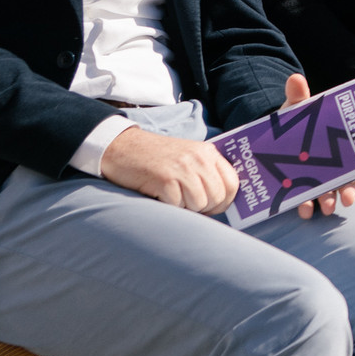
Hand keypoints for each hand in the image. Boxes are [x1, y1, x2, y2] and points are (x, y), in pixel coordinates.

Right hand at [101, 124, 240, 213]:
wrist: (122, 147)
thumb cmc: (156, 158)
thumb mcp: (188, 157)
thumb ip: (206, 172)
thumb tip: (222, 202)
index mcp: (208, 152)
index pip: (233, 183)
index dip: (225, 201)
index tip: (212, 206)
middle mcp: (199, 158)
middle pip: (217, 197)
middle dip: (204, 208)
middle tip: (187, 203)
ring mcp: (182, 168)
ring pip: (199, 204)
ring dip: (185, 207)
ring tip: (171, 195)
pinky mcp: (165, 179)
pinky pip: (177, 205)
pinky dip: (168, 206)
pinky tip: (159, 194)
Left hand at [285, 72, 354, 217]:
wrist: (271, 140)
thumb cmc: (294, 124)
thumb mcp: (298, 110)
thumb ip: (298, 96)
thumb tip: (295, 78)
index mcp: (342, 147)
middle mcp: (335, 167)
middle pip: (349, 181)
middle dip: (351, 191)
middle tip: (348, 199)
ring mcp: (320, 180)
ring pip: (331, 193)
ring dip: (330, 201)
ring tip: (326, 207)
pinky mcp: (302, 190)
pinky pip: (308, 201)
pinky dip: (306, 206)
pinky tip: (304, 210)